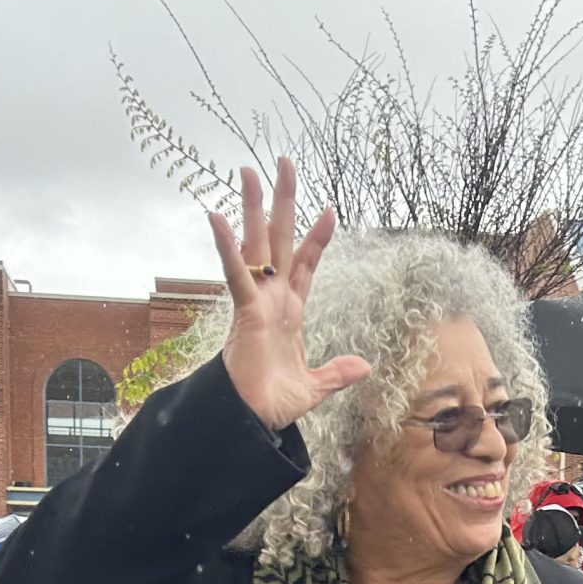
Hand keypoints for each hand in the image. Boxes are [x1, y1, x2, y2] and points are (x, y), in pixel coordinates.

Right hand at [208, 158, 369, 434]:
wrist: (253, 422)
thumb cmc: (273, 403)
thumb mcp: (315, 386)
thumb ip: (337, 373)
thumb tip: (364, 366)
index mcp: (290, 311)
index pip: (305, 264)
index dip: (317, 238)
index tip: (330, 210)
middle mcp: (272, 298)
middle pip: (279, 239)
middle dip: (282, 201)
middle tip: (284, 161)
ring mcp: (258, 301)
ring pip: (256, 245)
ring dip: (254, 208)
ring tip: (248, 170)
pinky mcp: (245, 312)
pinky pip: (236, 274)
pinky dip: (228, 247)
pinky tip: (217, 217)